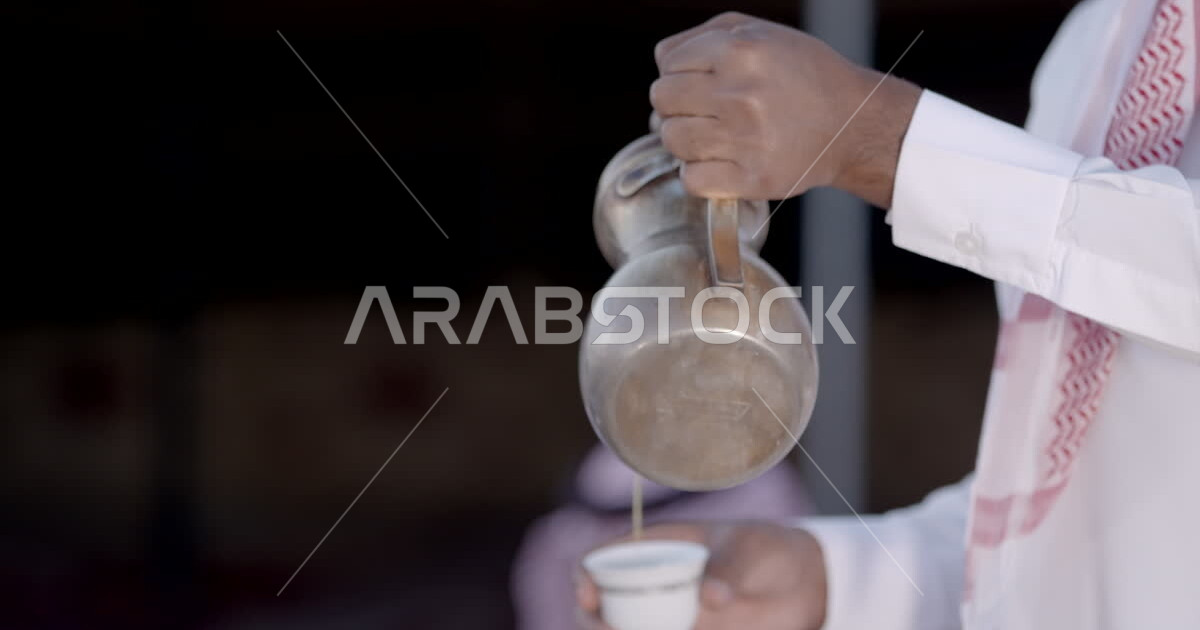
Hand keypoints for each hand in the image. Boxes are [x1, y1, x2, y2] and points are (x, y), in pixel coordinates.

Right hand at [575, 521, 827, 629]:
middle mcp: (651, 584)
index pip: (599, 558)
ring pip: (626, 629)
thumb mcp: (752, 552)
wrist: (804, 584)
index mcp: (653, 547)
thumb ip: (731, 572)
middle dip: (594, 623)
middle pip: (600, 609)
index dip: (584, 577)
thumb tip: (711, 597)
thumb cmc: (769, 550)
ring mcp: (666, 616)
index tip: (589, 595)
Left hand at [649, 12, 921, 207]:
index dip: (678, 74)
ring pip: (671, 140)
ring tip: (709, 137)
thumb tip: (661, 60)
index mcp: (741, 50)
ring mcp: (745, 139)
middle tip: (701, 112)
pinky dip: (698, 174)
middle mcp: (740, 93)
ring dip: (683, 140)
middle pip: (662, 100)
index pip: (667, 63)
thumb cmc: (805, 76)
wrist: (853, 126)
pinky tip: (718, 163)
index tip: (699, 85)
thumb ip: (706, 35)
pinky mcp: (752, 178)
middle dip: (675, 106)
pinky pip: (691, 180)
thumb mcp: (763, 33)